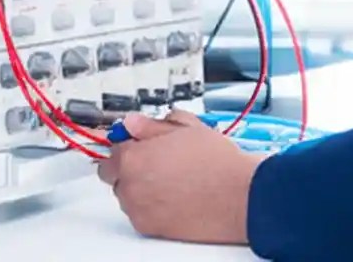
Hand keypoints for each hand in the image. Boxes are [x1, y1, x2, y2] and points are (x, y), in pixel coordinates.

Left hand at [96, 110, 264, 244]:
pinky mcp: (150, 228)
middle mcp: (130, 185)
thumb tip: (134, 123)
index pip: (112, 147)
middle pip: (113, 173)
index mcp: (134, 157)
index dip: (128, 143)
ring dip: (138, 186)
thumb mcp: (186, 128)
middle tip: (153, 161)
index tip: (137, 143)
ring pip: (126, 194)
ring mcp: (138, 209)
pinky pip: (139, 213)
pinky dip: (149, 206)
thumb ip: (152, 124)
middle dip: (129, 166)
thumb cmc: (218, 163)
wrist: (240, 196)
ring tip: (169, 179)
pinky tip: (172, 196)